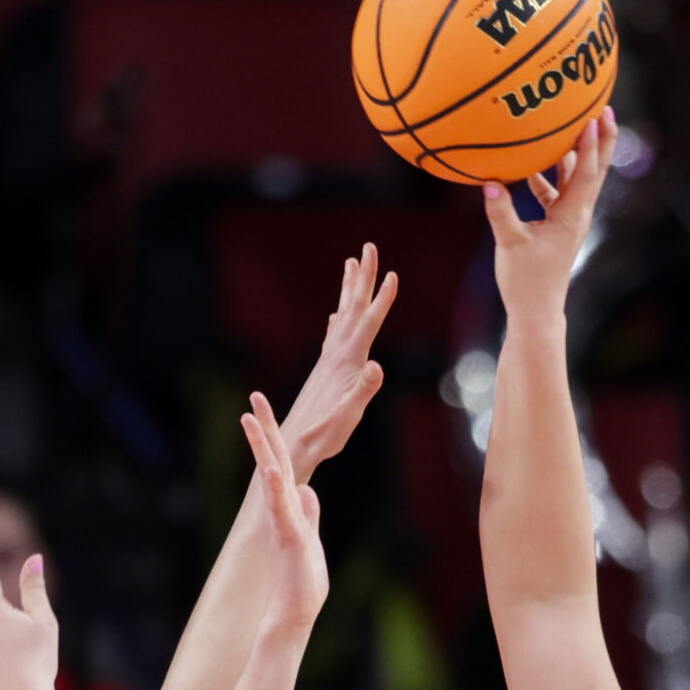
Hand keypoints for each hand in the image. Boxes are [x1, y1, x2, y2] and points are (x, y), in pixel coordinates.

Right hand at [242, 392, 328, 632]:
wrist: (294, 614)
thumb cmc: (302, 582)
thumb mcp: (310, 538)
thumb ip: (308, 513)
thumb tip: (306, 491)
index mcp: (288, 508)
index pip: (281, 464)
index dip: (274, 438)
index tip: (263, 410)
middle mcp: (280, 510)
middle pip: (272, 461)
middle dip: (263, 429)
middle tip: (253, 397)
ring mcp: (282, 522)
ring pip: (271, 478)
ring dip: (261, 448)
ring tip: (250, 419)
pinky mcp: (287, 538)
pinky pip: (280, 508)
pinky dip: (275, 488)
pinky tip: (270, 469)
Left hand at [279, 242, 397, 480]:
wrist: (296, 444)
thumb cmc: (325, 432)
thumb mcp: (350, 413)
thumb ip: (364, 388)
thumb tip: (377, 367)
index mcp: (346, 360)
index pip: (368, 322)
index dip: (382, 299)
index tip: (393, 274)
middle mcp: (335, 354)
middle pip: (352, 307)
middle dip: (363, 277)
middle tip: (368, 246)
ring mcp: (328, 360)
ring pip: (342, 315)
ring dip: (348, 289)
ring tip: (350, 264)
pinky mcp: (324, 371)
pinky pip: (333, 336)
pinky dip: (338, 320)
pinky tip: (335, 317)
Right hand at [483, 109, 616, 326]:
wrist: (537, 311)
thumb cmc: (526, 282)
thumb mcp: (510, 244)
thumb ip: (500, 212)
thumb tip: (488, 182)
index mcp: (570, 216)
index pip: (585, 172)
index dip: (588, 142)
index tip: (592, 115)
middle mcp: (577, 214)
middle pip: (595, 170)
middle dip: (601, 139)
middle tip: (604, 108)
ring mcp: (569, 221)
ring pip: (578, 179)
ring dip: (577, 154)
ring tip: (575, 126)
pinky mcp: (559, 228)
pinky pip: (558, 194)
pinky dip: (551, 177)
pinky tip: (533, 166)